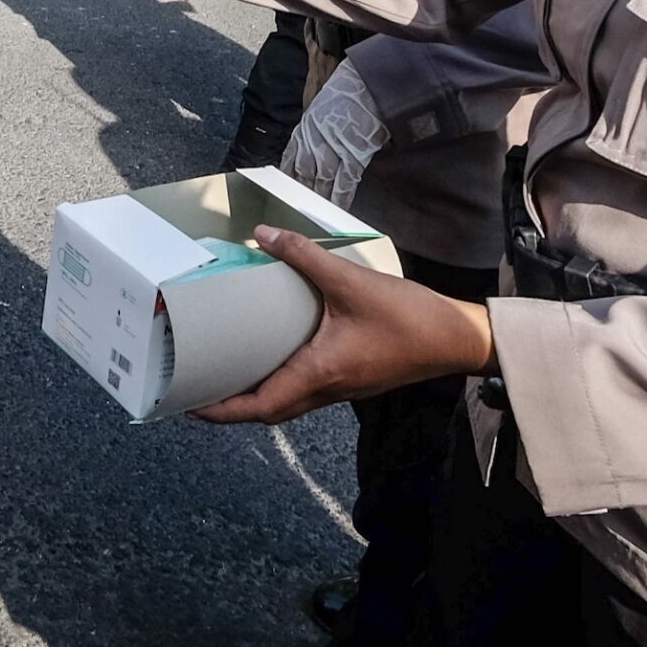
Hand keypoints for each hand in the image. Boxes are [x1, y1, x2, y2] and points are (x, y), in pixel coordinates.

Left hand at [191, 227, 494, 424]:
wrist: (457, 339)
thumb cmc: (409, 318)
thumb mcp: (351, 280)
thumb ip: (305, 256)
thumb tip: (263, 235)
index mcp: (319, 373)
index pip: (259, 406)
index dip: (221, 410)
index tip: (189, 405)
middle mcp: (326, 389)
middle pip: (268, 412)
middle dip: (231, 407)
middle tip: (200, 388)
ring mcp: (340, 388)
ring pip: (287, 403)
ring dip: (256, 396)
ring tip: (228, 374)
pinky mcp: (351, 378)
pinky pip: (305, 390)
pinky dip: (280, 381)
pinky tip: (274, 356)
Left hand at [281, 64, 387, 205]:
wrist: (368, 86)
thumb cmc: (346, 93)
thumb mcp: (318, 110)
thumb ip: (311, 131)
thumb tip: (309, 148)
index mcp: (304, 130)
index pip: (290, 160)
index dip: (285, 177)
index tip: (279, 192)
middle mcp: (314, 143)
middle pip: (303, 175)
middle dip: (299, 193)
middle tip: (295, 211)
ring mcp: (334, 151)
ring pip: (321, 182)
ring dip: (318, 200)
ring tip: (315, 217)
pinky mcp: (355, 157)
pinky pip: (345, 183)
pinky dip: (340, 198)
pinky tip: (337, 210)